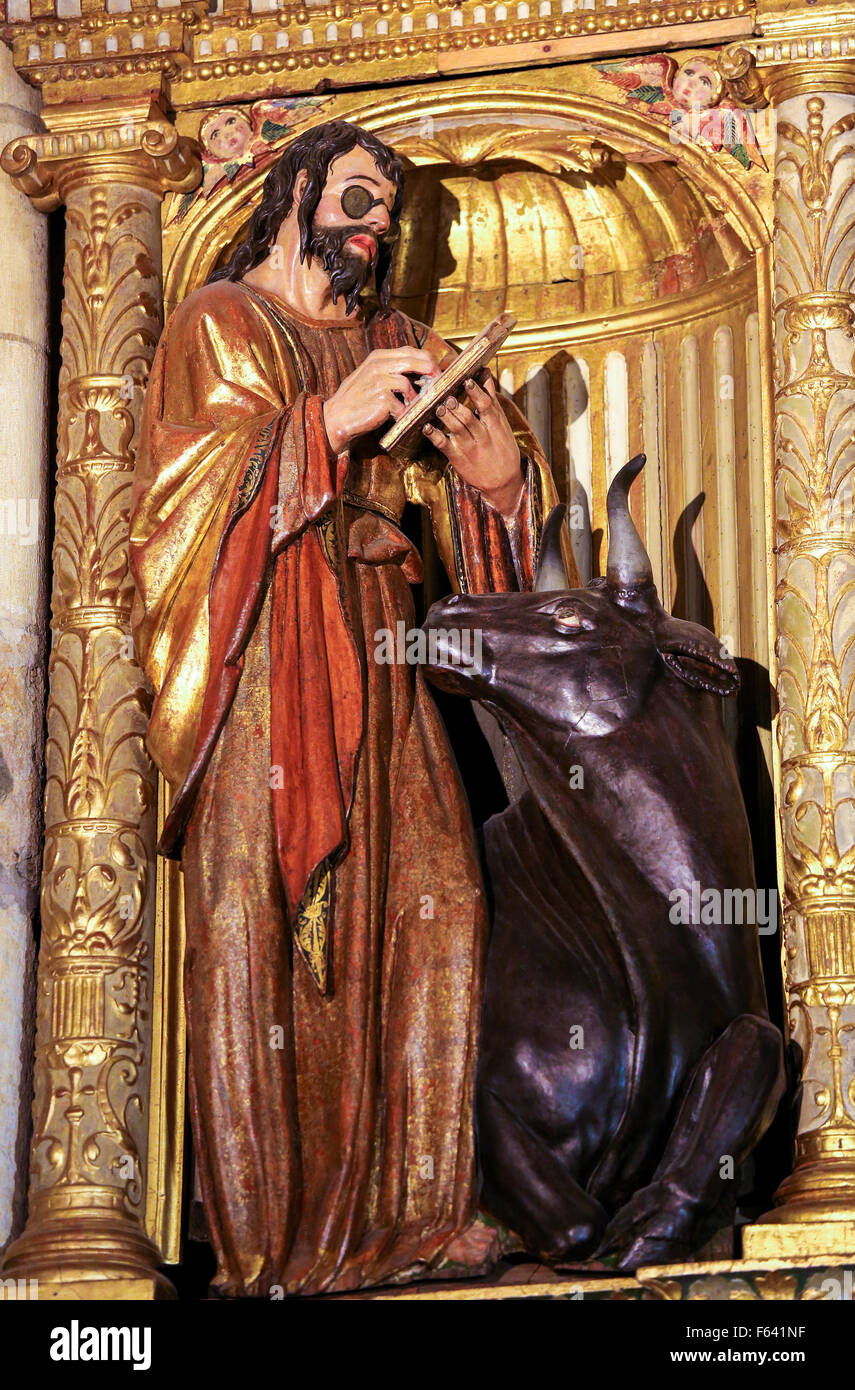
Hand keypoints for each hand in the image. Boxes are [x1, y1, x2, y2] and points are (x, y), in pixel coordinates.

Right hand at [323, 347, 439, 452]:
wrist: (337, 416)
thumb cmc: (357, 398)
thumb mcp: (371, 375)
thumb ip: (391, 368)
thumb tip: (419, 369)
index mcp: (378, 356)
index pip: (409, 351)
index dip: (426, 359)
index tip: (435, 370)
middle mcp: (378, 365)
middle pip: (413, 361)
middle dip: (430, 371)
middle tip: (438, 382)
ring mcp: (379, 381)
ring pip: (407, 383)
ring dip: (413, 396)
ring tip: (410, 405)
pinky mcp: (381, 398)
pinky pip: (401, 405)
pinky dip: (402, 412)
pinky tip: (397, 416)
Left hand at [422, 373, 522, 516]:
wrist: (503, 482)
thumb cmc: (502, 448)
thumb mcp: (502, 424)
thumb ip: (491, 399)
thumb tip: (485, 373)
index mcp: (495, 424)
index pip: (486, 405)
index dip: (476, 392)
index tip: (467, 380)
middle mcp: (482, 435)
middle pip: (469, 417)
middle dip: (457, 406)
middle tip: (447, 395)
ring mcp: (469, 447)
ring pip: (456, 429)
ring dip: (446, 417)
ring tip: (438, 407)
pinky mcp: (458, 457)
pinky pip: (444, 445)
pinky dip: (434, 436)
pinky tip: (426, 427)